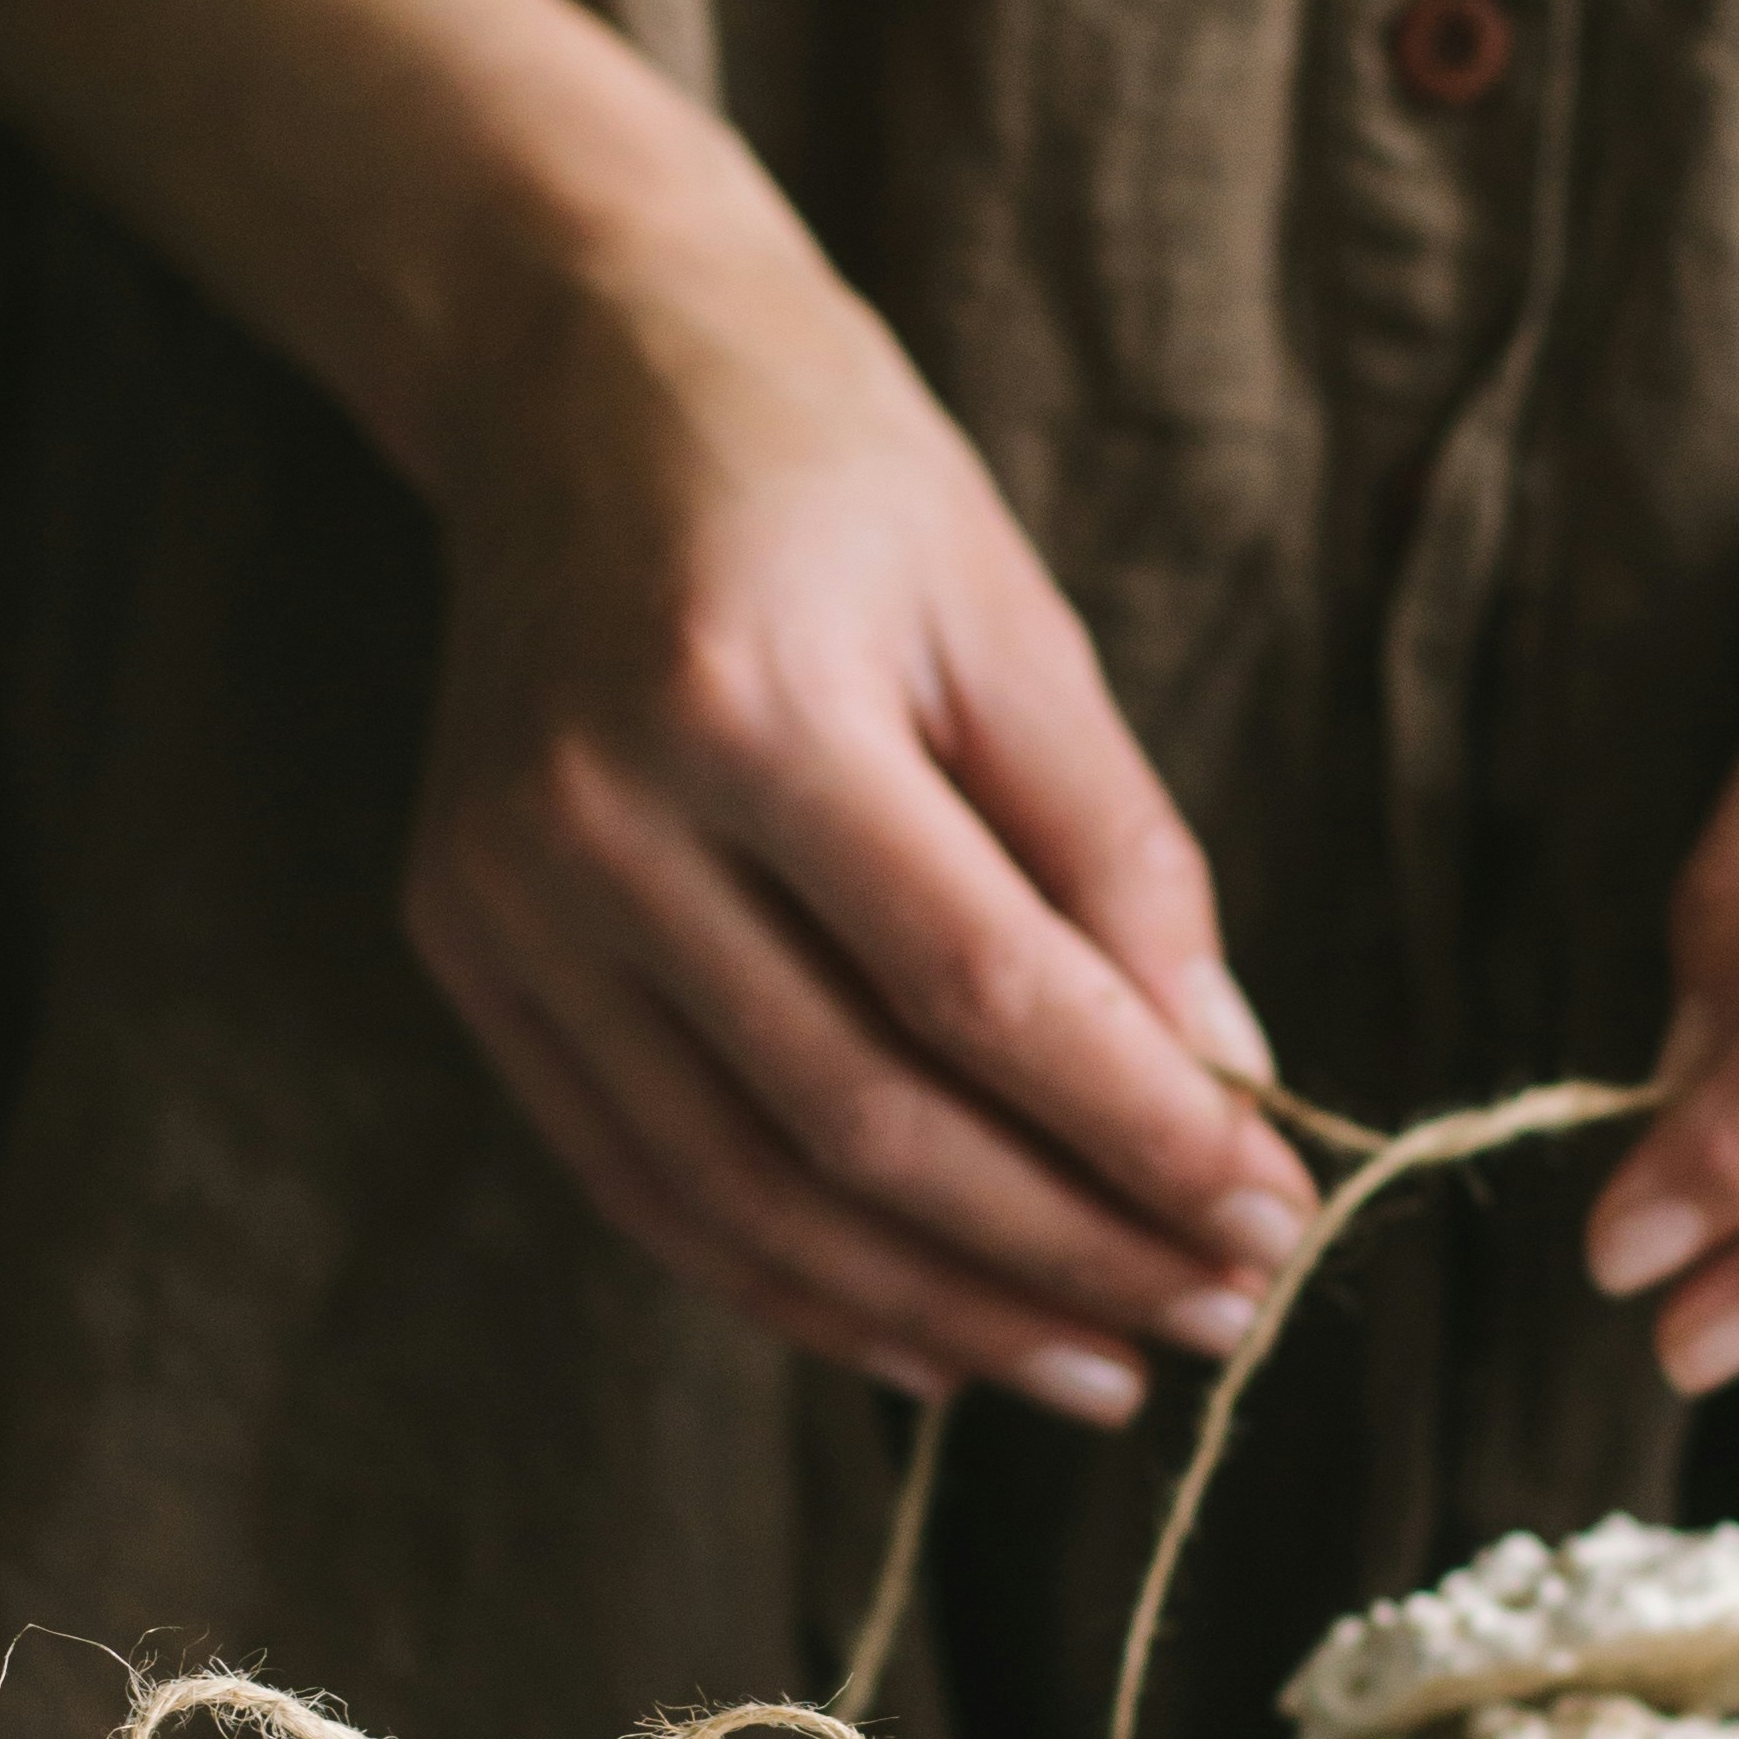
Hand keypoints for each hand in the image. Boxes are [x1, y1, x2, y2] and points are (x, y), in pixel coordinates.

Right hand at [403, 205, 1312, 1418]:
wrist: (571, 373)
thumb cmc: (832, 474)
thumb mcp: (1009, 616)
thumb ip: (1117, 850)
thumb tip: (1223, 1080)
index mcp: (750, 704)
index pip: (982, 992)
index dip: (1140, 1135)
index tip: (1275, 1218)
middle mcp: (597, 819)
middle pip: (860, 1119)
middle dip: (1063, 1248)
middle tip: (1222, 1318)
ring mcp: (505, 898)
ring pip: (740, 1189)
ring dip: (938, 1310)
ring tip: (1098, 1365)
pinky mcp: (463, 945)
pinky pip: (639, 1175)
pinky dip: (787, 1281)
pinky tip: (924, 1342)